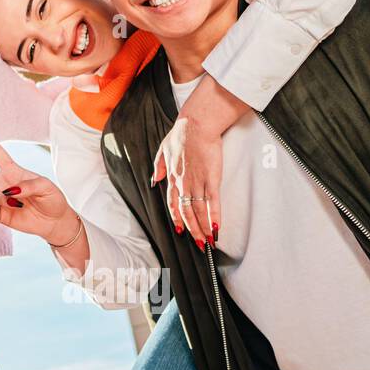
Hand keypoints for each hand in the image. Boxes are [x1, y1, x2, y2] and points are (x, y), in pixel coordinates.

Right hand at [0, 119, 81, 244]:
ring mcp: (0, 198)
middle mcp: (2, 182)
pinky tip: (7, 211)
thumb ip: (29, 185)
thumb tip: (10, 191)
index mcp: (12, 170)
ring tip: (16, 203)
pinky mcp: (0, 214)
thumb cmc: (51, 199)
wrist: (55, 222)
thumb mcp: (46, 186)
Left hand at [151, 116, 218, 252]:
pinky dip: (214, 217)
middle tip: (198, 244)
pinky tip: (217, 229)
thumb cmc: (181, 135)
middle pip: (186, 212)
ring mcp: (197, 182)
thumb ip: (158, 167)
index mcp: (172, 177)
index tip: (179, 230)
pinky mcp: (211, 179)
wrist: (196, 125)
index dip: (176, 218)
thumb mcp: (163, 150)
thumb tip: (153, 180)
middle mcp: (183, 183)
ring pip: (199, 211)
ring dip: (203, 229)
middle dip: (192, 230)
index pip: (172, 203)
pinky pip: (212, 203)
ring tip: (208, 242)